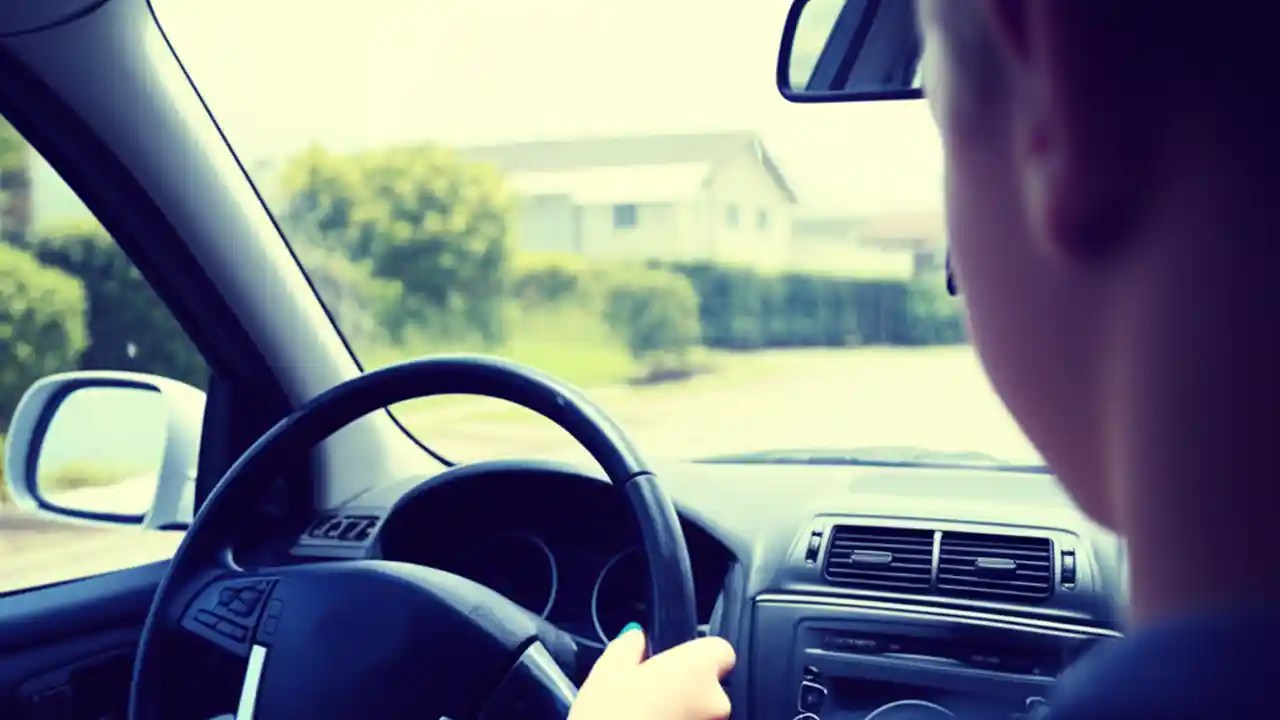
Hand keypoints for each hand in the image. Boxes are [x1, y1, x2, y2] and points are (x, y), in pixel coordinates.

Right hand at [568, 624, 735, 719]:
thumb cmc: (608, 716)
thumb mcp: (607, 672)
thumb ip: (628, 646)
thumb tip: (635, 636)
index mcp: (698, 668)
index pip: (722, 651)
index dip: (698, 657)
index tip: (674, 666)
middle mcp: (716, 701)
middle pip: (712, 689)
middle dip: (688, 693)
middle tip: (651, 698)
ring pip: (703, 717)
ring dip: (685, 717)